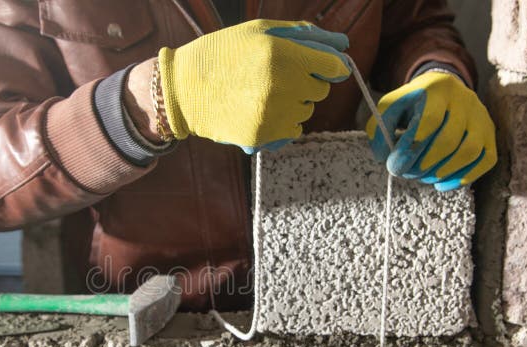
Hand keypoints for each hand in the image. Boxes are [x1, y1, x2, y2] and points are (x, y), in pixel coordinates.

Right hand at [158, 19, 349, 153]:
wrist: (184, 89)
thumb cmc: (222, 53)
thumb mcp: (259, 31)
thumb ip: (302, 35)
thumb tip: (342, 43)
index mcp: (281, 55)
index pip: (332, 67)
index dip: (331, 67)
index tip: (324, 68)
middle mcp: (281, 85)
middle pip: (320, 91)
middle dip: (307, 84)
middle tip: (281, 77)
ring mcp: (272, 114)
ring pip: (307, 112)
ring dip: (295, 103)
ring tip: (266, 94)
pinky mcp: (263, 135)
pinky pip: (293, 130)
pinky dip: (284, 122)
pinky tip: (262, 110)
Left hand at [365, 71, 496, 191]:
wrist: (443, 91)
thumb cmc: (412, 105)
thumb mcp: (391, 107)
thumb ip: (379, 127)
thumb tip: (384, 156)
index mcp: (436, 89)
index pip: (430, 120)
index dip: (412, 147)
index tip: (394, 165)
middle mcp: (464, 100)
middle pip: (448, 139)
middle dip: (423, 164)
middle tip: (406, 173)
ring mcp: (480, 117)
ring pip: (469, 151)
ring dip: (441, 172)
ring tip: (422, 177)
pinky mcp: (490, 134)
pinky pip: (485, 160)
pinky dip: (463, 177)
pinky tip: (441, 184)